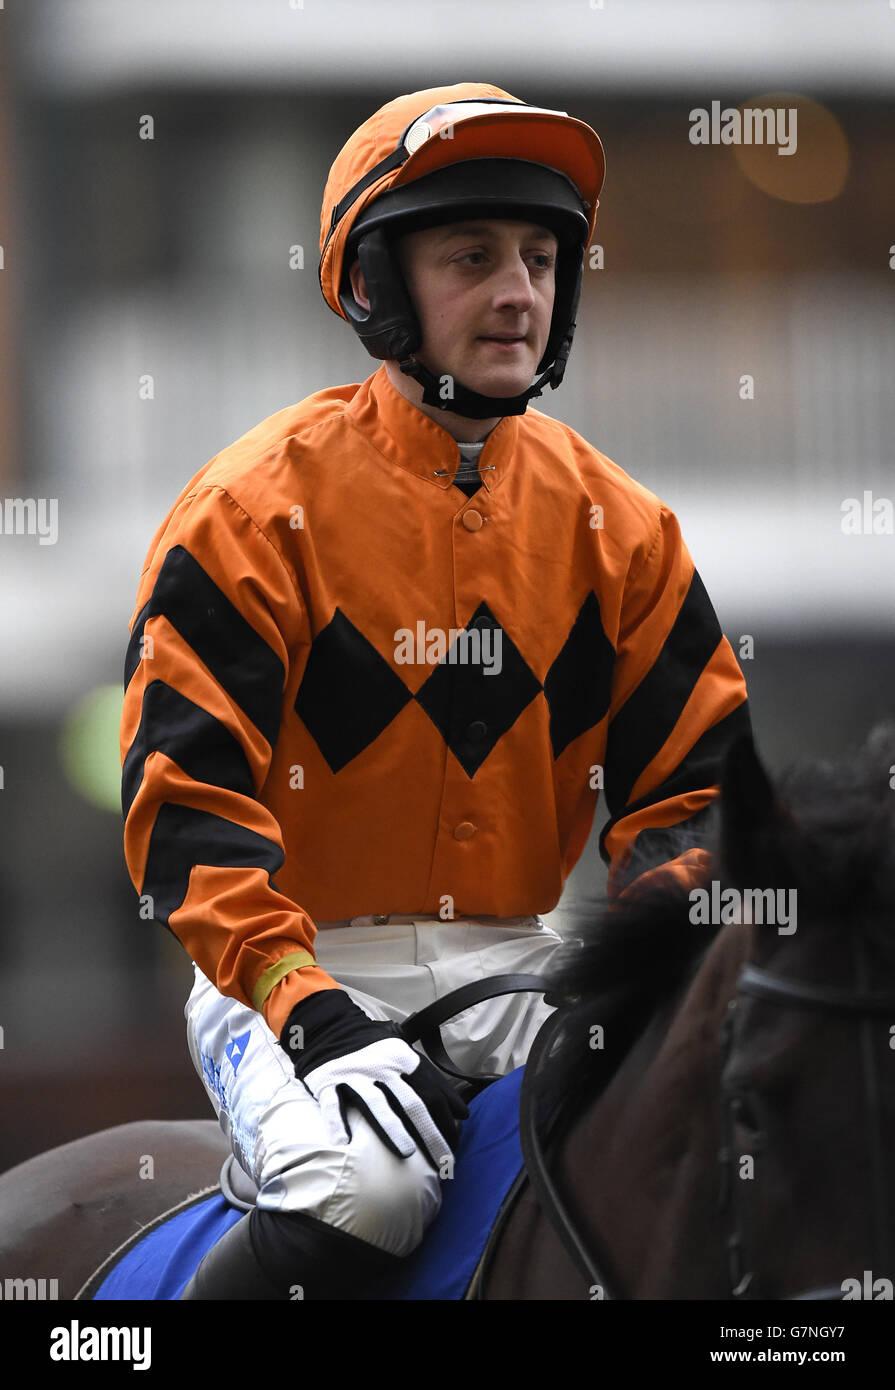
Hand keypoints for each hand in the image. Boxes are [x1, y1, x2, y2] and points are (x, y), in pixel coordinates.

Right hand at [280, 991, 466, 1169]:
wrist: (330, 1026)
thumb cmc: (372, 1046)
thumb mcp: (403, 1052)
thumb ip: (428, 1077)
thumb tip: (460, 1110)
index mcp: (403, 1059)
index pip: (432, 1092)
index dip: (446, 1118)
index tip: (455, 1142)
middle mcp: (382, 1068)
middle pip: (412, 1104)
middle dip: (431, 1133)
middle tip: (443, 1160)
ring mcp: (355, 1075)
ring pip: (377, 1105)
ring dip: (393, 1129)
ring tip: (407, 1152)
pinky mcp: (328, 1081)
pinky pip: (332, 1105)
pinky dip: (336, 1123)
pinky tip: (343, 1143)